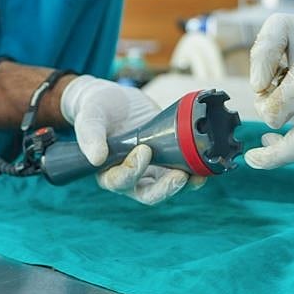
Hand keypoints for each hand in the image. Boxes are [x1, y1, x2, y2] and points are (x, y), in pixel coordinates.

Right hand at [60, 75, 204, 204]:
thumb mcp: (90, 116)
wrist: (115, 99)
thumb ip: (90, 134)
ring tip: (196, 175)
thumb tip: (96, 158)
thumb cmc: (97, 108)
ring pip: (166, 188)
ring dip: (182, 185)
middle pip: (147, 194)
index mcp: (106, 171)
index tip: (144, 150)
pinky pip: (180, 175)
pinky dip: (192, 174)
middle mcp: (129, 177)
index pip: (119, 181)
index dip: (133, 171)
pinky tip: (203, 169)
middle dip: (165, 189)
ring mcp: (149, 171)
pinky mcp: (165, 161)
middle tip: (180, 176)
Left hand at [246, 0, 293, 167]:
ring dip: (283, 154)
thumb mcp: (279, 25)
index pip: (274, 112)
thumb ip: (263, 51)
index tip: (264, 86)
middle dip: (270, 158)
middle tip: (250, 158)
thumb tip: (257, 86)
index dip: (261, 102)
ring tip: (266, 142)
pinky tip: (282, 135)